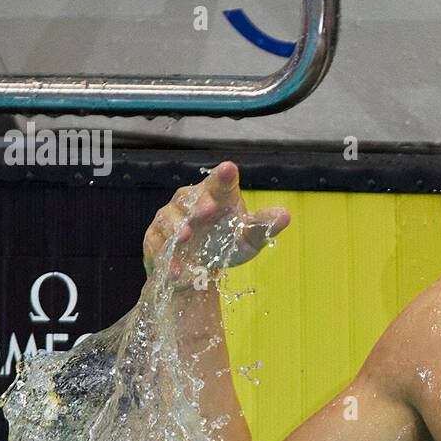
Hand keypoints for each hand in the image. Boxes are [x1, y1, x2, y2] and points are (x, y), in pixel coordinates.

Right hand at [142, 161, 289, 285]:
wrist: (198, 272)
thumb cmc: (225, 245)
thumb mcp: (249, 239)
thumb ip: (263, 226)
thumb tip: (285, 215)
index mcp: (216, 197)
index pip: (220, 184)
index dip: (223, 177)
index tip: (229, 168)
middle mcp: (189, 203)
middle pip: (189, 197)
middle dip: (198, 203)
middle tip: (208, 209)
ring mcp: (169, 220)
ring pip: (169, 218)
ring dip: (177, 227)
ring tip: (186, 237)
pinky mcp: (155, 241)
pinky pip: (158, 247)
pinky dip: (167, 258)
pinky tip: (178, 270)